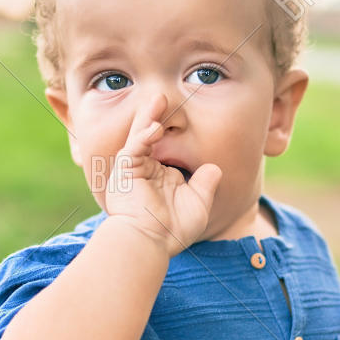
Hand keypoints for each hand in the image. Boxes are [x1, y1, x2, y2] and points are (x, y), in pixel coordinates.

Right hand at [102, 93, 222, 255]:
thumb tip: (215, 168)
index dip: (172, 132)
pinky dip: (143, 138)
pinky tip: (154, 128)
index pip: (165, 148)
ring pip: (139, 137)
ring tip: (158, 99)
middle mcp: (143, 170)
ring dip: (148, 118)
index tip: (184, 113)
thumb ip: (205, 185)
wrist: (150, 243)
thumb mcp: (198, 205)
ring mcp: (132, 170)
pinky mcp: (124, 173)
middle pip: (149, 137)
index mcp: (159, 176)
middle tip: (164, 96)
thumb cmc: (172, 230)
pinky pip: (133, 149)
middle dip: (156, 116)